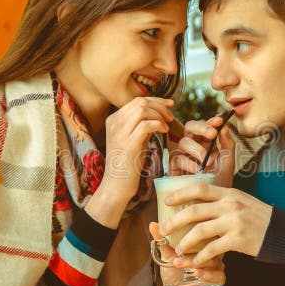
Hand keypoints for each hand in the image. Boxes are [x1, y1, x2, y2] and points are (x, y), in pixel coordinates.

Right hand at [86, 97, 173, 227]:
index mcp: (113, 120)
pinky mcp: (129, 143)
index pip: (136, 101)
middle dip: (160, 106)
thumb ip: (139, 125)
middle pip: (140, 102)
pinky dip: (159, 125)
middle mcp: (114, 123)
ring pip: (143, 109)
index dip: (155, 100)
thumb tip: (157, 114)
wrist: (116, 185)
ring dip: (159, 114)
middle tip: (171, 116)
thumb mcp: (131, 139)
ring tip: (167, 124)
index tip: (169, 104)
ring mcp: (120, 133)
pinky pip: (147, 125)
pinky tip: (164, 131)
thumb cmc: (127, 164)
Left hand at [149, 223, 224, 285]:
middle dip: (193, 247)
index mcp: (204, 244)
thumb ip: (162, 240)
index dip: (196, 230)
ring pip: (211, 260)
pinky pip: (217, 274)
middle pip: (208, 245)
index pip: (205, 232)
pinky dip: (208, 273)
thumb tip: (152, 225)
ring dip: (194, 261)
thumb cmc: (173, 272)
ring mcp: (217, 266)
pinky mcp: (219, 279)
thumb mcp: (167, 255)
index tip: (181, 231)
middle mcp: (213, 253)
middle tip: (177, 253)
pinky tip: (198, 272)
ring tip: (180, 263)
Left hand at [159, 184, 272, 265]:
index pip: (199, 188)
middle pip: (194, 211)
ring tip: (178, 250)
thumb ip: (222, 200)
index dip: (180, 194)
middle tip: (163, 230)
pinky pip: (213, 249)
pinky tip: (197, 262)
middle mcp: (230, 205)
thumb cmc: (259, 217)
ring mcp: (234, 222)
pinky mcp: (237, 239)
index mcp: (229, 193)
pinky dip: (202, 257)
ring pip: (200, 231)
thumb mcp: (242, 200)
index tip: (166, 201)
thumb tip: (199, 200)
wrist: (281, 232)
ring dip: (185, 242)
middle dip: (175, 221)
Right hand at [169, 115, 234, 187]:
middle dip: (201, 127)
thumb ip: (228, 143)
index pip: (205, 126)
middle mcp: (192, 145)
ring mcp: (182, 155)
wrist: (212, 202)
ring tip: (210, 162)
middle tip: (212, 134)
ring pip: (184, 142)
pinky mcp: (173, 167)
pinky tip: (198, 170)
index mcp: (206, 141)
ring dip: (198, 149)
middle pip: (190, 127)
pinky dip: (189, 163)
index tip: (220, 121)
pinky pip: (177, 159)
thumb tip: (224, 126)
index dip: (210, 121)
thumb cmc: (220, 181)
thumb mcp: (228, 161)